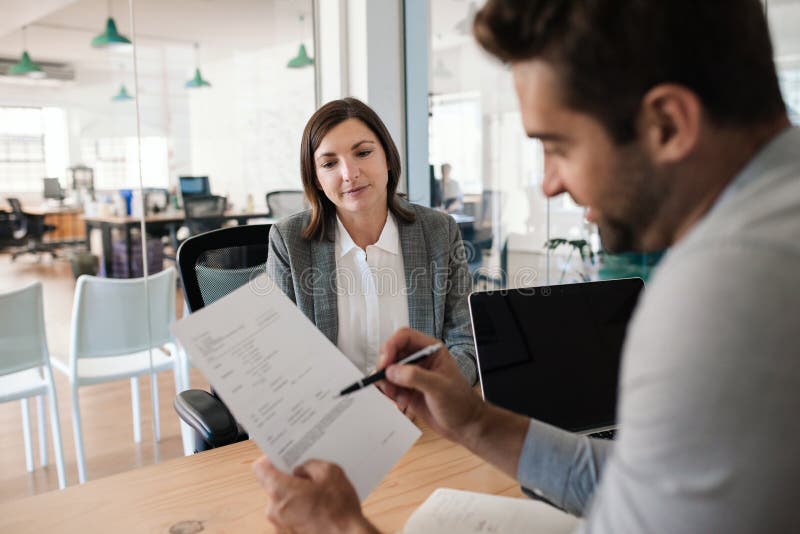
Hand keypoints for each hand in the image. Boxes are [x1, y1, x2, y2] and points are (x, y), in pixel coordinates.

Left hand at [252, 456, 378, 533]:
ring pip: (283, 501)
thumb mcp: (330, 473)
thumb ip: (310, 465)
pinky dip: (300, 509)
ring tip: (318, 493)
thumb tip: (302, 469)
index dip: (271, 459)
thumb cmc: (339, 511)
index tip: (282, 456)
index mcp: (280, 490)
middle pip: (273, 485)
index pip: (260, 468)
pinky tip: (319, 508)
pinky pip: (290, 515)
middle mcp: (274, 510)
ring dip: (296, 495)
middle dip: (289, 478)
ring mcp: (280, 526)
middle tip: (308, 473)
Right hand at [376, 328, 485, 443]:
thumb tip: (392, 370)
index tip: (385, 362)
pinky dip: (390, 393)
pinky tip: (401, 401)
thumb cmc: (460, 403)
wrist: (464, 425)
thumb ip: (415, 377)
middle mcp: (420, 359)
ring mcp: (412, 375)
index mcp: (431, 350)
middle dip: (385, 366)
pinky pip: (390, 386)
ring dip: (386, 382)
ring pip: (388, 370)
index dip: (391, 346)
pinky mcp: (407, 390)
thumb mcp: (439, 387)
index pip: (404, 337)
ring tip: (395, 394)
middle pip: (392, 352)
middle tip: (384, 380)